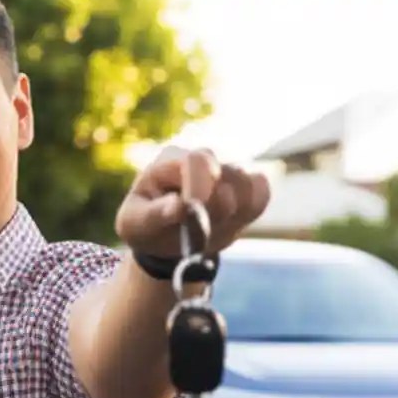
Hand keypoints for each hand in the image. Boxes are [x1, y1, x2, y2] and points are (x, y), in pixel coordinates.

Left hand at [115, 146, 270, 257]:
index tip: (194, 216)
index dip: (201, 188)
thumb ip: (154, 215)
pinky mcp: (245, 188)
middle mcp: (203, 159)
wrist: (162, 237)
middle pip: (228, 173)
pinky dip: (250, 213)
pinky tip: (228, 225)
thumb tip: (178, 205)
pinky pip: (262, 193)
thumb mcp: (135, 224)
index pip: (197, 161)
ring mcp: (226, 172)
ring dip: (232, 216)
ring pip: (247, 185)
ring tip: (207, 231)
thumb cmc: (144, 227)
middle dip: (217, 209)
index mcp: (171, 161)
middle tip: (198, 233)